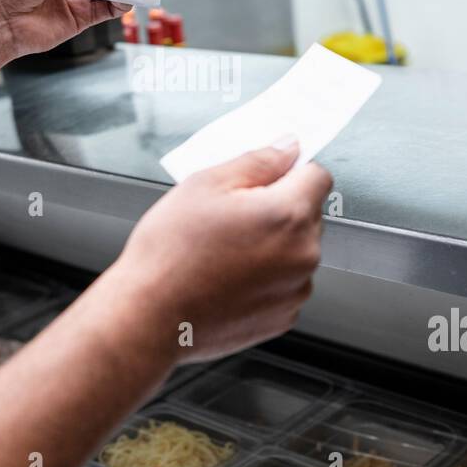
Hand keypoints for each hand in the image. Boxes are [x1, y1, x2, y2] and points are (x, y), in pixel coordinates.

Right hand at [98, 139, 331, 364]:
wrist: (149, 318)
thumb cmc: (170, 254)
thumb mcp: (205, 184)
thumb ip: (258, 160)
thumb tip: (287, 148)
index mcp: (288, 215)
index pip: (318, 175)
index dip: (290, 171)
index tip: (266, 179)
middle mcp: (303, 254)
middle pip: (307, 214)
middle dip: (277, 208)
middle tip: (230, 217)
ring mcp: (296, 289)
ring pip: (296, 250)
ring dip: (273, 245)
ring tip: (224, 252)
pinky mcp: (283, 316)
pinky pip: (284, 283)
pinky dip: (265, 277)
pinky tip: (228, 276)